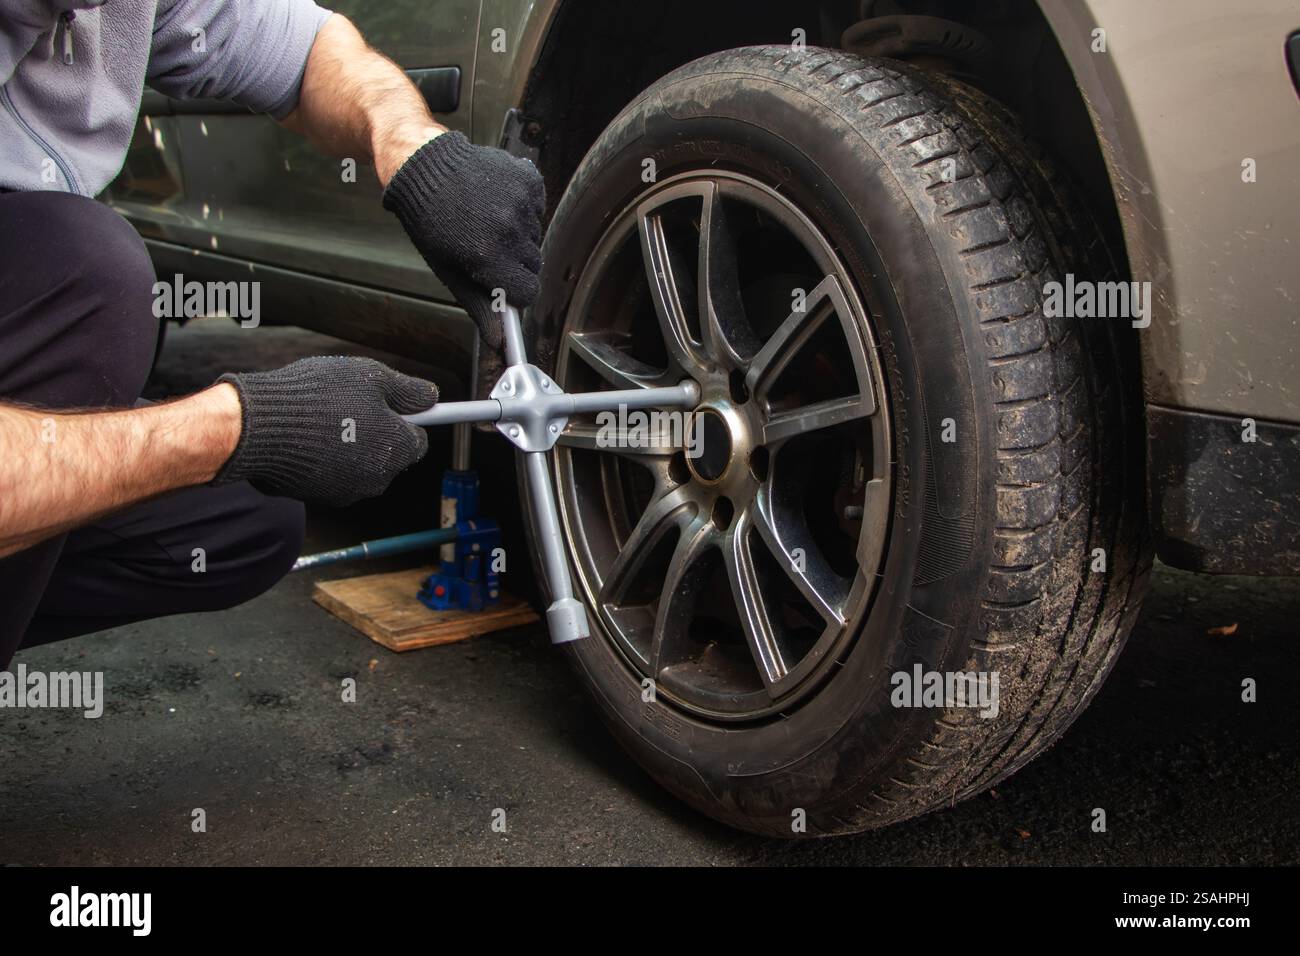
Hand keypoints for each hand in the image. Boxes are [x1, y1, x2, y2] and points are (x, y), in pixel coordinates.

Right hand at [213, 357, 437, 505]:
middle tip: (348, 408)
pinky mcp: (320, 497)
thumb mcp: (371, 377)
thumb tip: (431, 396)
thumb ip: (407, 390)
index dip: (403, 420)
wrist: (260, 427)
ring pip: (360, 466)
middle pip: (388, 456)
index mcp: (398, 449)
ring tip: (322, 422)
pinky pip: (332, 475)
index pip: (417, 440)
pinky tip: (306, 440)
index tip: (387, 405)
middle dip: (375, 434)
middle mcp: (379, 477)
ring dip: (349, 448)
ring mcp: (349, 491)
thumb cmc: (316, 397)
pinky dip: (325, 461)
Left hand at [381, 131, 544, 349]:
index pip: (528, 292)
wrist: (425, 164)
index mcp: (487, 255)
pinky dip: (523, 208)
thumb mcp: (448, 268)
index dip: (513, 290)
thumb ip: (478, 306)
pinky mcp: (528, 180)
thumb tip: (499, 341)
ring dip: (518, 233)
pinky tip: (496, 200)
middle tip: (486, 245)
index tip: (500, 280)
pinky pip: (538, 208)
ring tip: (487, 218)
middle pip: (534, 265)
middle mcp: (508, 228)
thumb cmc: (430, 220)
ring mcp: (520, 201)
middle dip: (514, 262)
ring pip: (535, 236)